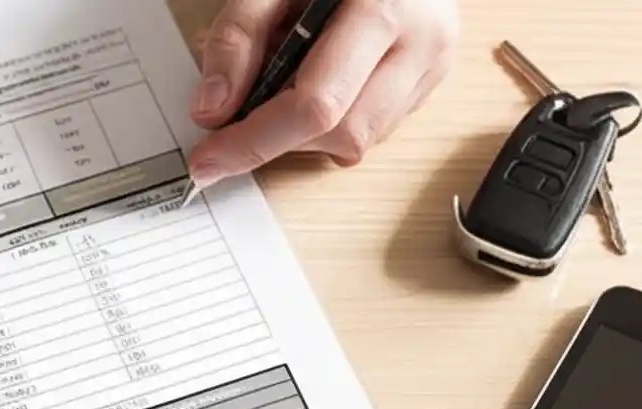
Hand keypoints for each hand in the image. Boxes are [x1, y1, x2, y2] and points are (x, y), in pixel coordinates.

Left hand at [187, 0, 458, 187]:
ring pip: (358, 142)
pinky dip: (331, 123)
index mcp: (382, 6)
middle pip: (340, 133)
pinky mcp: (430, 83)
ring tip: (285, 81)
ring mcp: (432, 66)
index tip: (209, 160)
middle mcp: (421, 42)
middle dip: (278, 139)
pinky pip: (372, 130)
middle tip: (232, 125)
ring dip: (306, 133)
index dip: (255, 141)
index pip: (316, 103)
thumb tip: (211, 111)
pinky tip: (317, 81)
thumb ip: (238, 37)